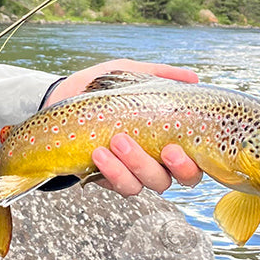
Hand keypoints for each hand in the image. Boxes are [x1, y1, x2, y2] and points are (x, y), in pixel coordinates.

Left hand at [44, 59, 203, 195]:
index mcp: (170, 139)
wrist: (64, 98)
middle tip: (163, 149)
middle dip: (171, 167)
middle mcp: (156, 161)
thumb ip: (161, 75)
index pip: (194, 163)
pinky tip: (99, 153)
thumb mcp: (132, 75)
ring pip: (144, 184)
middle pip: (175, 180)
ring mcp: (132, 172)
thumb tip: (192, 78)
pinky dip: (111, 171)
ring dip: (135, 165)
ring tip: (117, 141)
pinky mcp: (108, 178)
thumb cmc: (105, 88)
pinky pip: (118, 184)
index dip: (190, 164)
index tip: (174, 148)